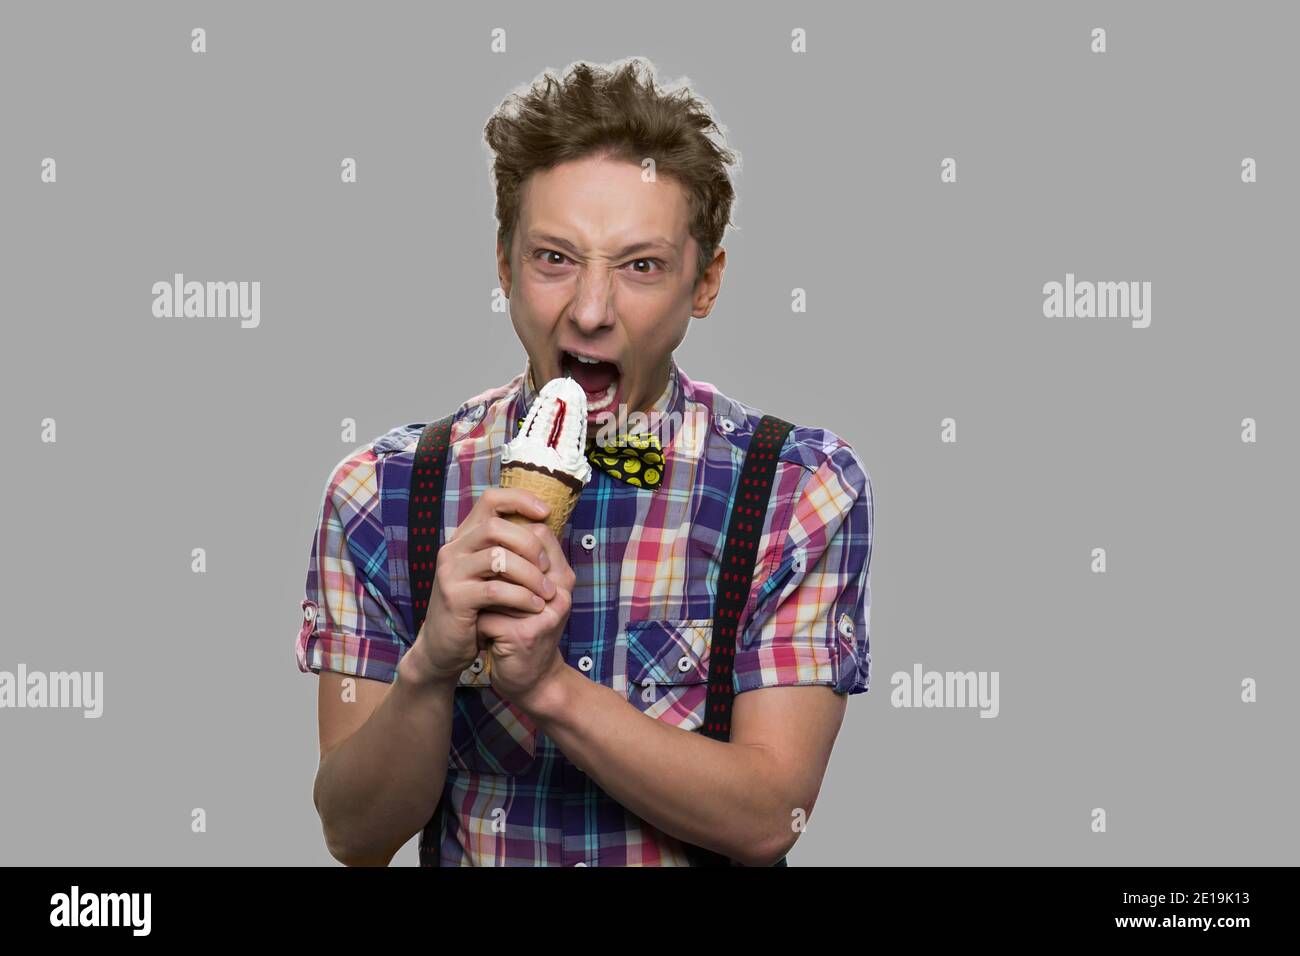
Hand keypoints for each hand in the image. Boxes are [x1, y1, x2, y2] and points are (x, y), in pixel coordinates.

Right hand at [405, 488, 554, 683]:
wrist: (443, 646)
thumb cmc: (476, 608)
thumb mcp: (491, 574)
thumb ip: (509, 551)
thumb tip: (545, 528)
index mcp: (465, 537)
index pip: (490, 499)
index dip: (520, 499)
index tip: (546, 513)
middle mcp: (453, 548)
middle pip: (496, 526)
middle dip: (530, 544)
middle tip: (547, 566)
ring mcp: (450, 572)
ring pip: (498, 557)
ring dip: (530, 574)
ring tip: (547, 591)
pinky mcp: (454, 598)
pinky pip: (495, 589)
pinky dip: (522, 597)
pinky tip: (536, 606)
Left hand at [477, 521, 575, 704]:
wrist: (533, 680)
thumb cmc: (525, 629)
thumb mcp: (532, 593)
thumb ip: (525, 563)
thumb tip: (499, 524)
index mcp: (562, 577)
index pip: (537, 534)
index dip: (508, 542)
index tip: (498, 568)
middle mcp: (559, 591)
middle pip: (513, 557)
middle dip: (491, 575)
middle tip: (489, 596)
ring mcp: (544, 613)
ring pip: (494, 586)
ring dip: (483, 602)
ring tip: (488, 617)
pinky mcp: (525, 635)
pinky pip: (486, 616)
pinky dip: (478, 627)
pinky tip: (487, 638)